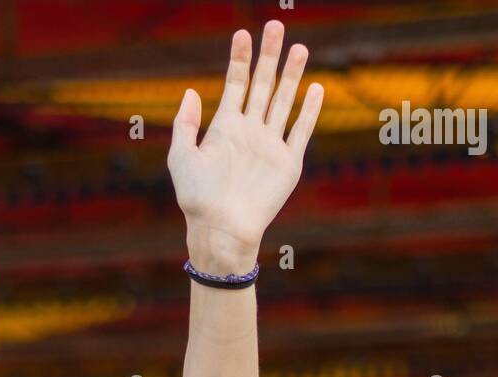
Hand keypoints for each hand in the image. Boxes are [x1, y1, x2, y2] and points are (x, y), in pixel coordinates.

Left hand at [168, 20, 323, 273]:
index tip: (243, 33)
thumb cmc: (197, 199)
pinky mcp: (287, 163)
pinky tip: (316, 89)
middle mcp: (250, 131)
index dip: (240, 58)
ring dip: (291, 76)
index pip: (236, 83)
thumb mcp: (181, 158)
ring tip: (299, 48)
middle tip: (276, 25)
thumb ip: (185, 124)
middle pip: (262, 85)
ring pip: (283, 101)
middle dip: (269, 56)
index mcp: (225, 127)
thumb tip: (191, 92)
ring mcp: (270, 145)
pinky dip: (310, 112)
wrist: (220, 230)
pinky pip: (301, 132)